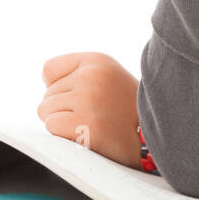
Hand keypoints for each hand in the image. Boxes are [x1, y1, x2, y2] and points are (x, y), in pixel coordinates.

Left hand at [38, 51, 142, 168]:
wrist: (153, 138)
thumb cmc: (125, 109)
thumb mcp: (107, 77)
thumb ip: (77, 73)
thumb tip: (45, 83)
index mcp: (96, 61)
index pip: (49, 70)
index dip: (59, 88)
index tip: (79, 98)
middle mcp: (91, 76)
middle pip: (47, 94)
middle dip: (63, 109)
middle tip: (92, 117)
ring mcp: (88, 101)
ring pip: (45, 111)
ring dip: (62, 123)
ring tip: (89, 125)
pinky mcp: (85, 125)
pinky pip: (51, 126)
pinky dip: (63, 135)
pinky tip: (85, 136)